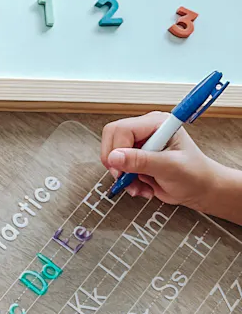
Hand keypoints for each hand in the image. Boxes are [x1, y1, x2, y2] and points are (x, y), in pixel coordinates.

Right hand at [100, 113, 221, 209]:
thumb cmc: (195, 175)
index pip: (122, 129)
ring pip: (113, 156)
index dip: (117, 150)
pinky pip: (119, 167)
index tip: (122, 170)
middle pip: (112, 138)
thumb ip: (142, 161)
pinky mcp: (137, 158)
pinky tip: (143, 187)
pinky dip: (127, 181)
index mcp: (157, 123)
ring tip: (141, 186)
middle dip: (117, 163)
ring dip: (123, 176)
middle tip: (126, 178)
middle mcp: (146, 130)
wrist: (201, 190)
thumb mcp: (169, 167)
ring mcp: (141, 145)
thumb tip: (114, 157)